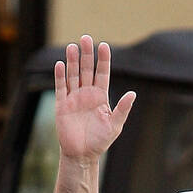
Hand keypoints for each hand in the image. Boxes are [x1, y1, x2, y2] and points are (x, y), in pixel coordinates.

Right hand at [54, 35, 135, 161]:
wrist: (82, 155)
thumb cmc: (100, 141)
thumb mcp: (115, 125)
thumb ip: (122, 109)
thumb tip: (133, 93)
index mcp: (100, 96)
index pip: (102, 73)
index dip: (103, 60)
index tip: (104, 46)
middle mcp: (87, 94)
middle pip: (86, 69)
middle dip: (86, 54)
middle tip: (86, 38)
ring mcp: (74, 98)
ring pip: (73, 75)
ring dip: (72, 61)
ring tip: (73, 47)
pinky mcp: (62, 105)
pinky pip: (61, 87)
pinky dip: (60, 76)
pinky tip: (60, 64)